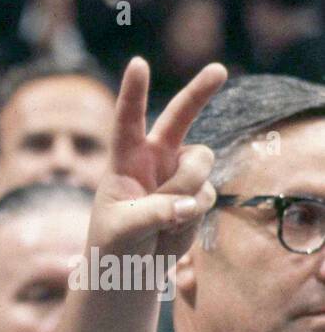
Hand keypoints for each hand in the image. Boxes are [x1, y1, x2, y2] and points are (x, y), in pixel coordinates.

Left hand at [88, 58, 226, 266]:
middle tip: (218, 69)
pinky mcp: (197, 192)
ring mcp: (178, 174)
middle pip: (180, 117)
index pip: (127, 121)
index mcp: (125, 160)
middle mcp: (154, 159)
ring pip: (200, 165)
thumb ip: (153, 213)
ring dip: (186, 191)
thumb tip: (187, 203)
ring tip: (163, 218)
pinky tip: (173, 227)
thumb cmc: (113, 244)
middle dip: (199, 92)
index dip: (133, 93)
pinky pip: (206, 195)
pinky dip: (192, 215)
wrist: (131, 268)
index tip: (137, 63)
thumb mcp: (123, 230)